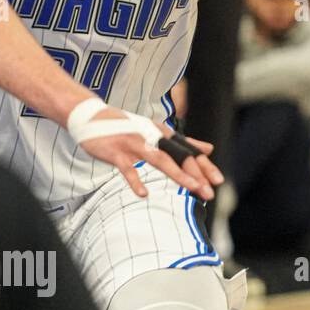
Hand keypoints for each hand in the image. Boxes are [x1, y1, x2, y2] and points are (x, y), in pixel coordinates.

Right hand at [78, 108, 223, 199]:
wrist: (92, 116)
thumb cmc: (128, 127)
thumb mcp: (158, 131)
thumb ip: (184, 142)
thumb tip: (209, 149)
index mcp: (164, 134)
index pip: (189, 152)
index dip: (205, 167)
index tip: (218, 182)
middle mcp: (153, 137)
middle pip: (179, 156)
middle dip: (196, 174)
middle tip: (210, 192)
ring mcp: (135, 144)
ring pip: (160, 160)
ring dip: (178, 174)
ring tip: (192, 188)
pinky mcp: (116, 152)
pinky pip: (128, 168)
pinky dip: (135, 181)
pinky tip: (144, 194)